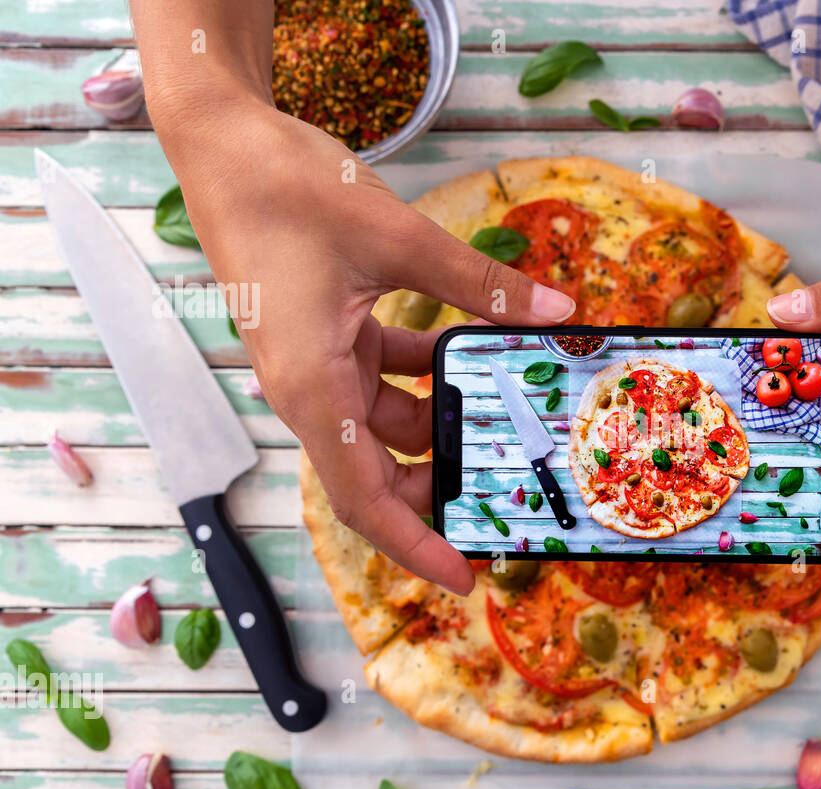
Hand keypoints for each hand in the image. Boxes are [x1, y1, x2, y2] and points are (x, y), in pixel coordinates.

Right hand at [160, 99, 574, 594]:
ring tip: (505, 421)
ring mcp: (312, 364)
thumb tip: (558, 314)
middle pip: (377, 471)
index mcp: (312, 387)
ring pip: (383, 422)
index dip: (414, 545)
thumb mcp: (400, 238)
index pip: (364, 499)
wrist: (221, 142)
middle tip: (504, 496)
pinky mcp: (320, 336)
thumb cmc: (287, 189)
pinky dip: (421, 374)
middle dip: (438, 487)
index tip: (463, 574)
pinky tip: (467, 354)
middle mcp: (307, 389)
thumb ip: (483, 285)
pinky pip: (378, 377)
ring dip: (439, 424)